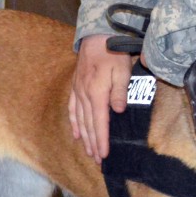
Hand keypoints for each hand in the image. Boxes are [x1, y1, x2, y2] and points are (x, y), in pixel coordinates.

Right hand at [68, 35, 134, 163]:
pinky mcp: (76, 86)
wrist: (97, 35)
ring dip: (85, 137)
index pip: (100, 122)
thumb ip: (120, 91)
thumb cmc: (113, 53)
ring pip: (80, 119)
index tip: (104, 156)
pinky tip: (76, 133)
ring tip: (89, 152)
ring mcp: (78, 91)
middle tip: (98, 161)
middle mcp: (85, 94)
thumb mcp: (122, 70)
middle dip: (93, 144)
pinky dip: (74, 123)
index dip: (101, 140)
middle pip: (89, 125)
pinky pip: (72, 108)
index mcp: (97, 92)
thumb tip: (118, 111)